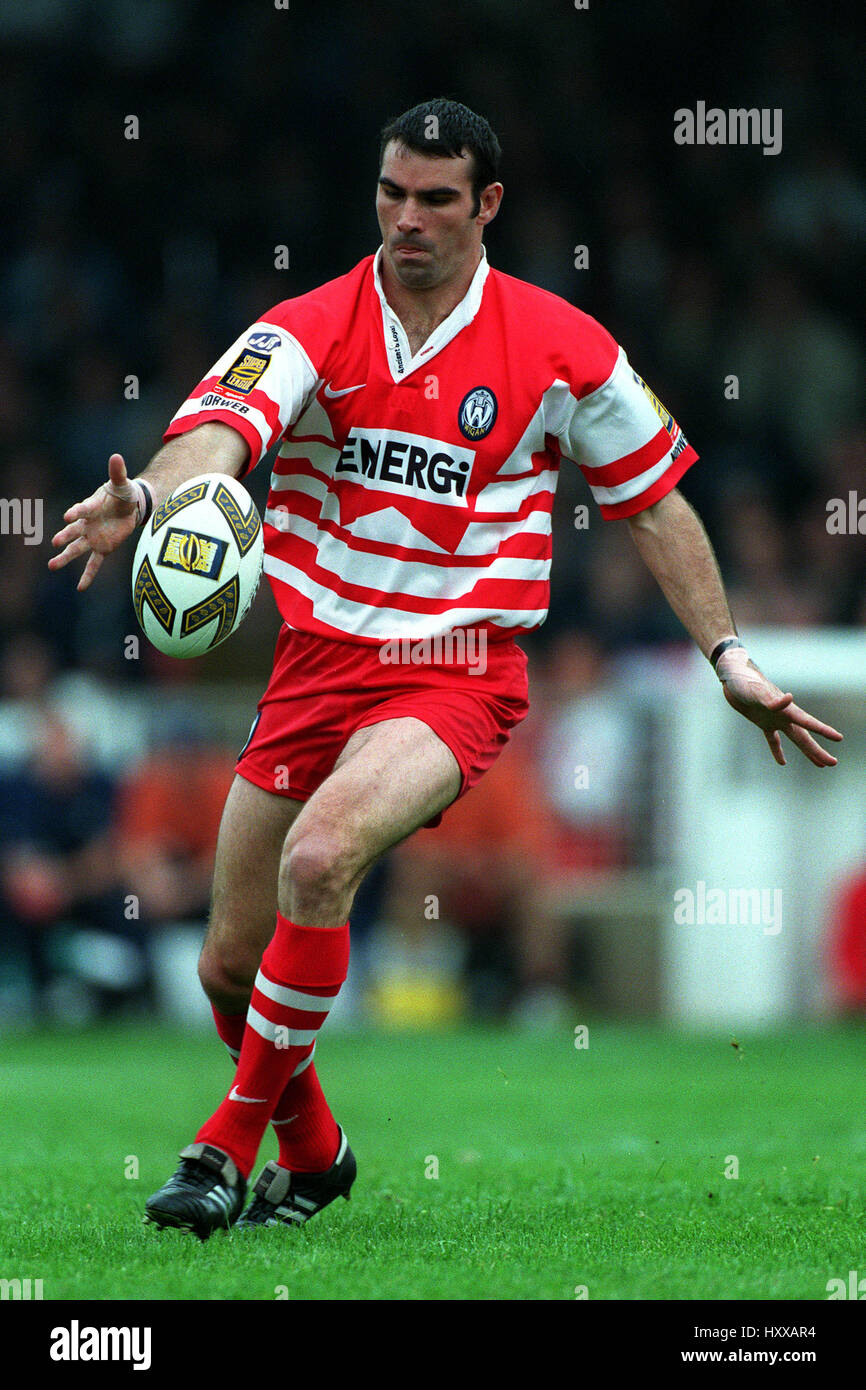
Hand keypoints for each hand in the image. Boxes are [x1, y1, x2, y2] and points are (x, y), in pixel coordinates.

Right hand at [49, 453, 140, 589]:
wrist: (130, 507)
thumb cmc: (121, 493)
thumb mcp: (121, 484)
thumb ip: (118, 472)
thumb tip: (116, 456)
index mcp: (90, 507)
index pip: (82, 510)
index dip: (77, 512)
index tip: (69, 516)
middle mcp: (87, 524)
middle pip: (73, 532)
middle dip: (64, 536)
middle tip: (55, 541)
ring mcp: (93, 537)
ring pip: (77, 549)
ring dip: (65, 557)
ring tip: (51, 566)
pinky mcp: (103, 548)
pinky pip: (94, 564)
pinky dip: (88, 576)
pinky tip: (80, 588)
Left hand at [716, 648, 842, 767]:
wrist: (733, 676)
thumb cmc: (746, 681)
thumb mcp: (757, 691)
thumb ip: (773, 698)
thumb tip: (790, 698)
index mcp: (786, 709)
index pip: (808, 723)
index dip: (823, 731)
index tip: (838, 738)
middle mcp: (784, 715)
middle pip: (805, 737)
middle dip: (818, 751)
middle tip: (833, 763)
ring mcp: (774, 719)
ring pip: (794, 739)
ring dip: (806, 751)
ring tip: (820, 765)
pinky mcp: (762, 721)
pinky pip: (772, 740)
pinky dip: (777, 751)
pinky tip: (782, 762)